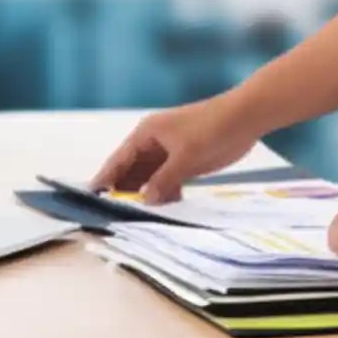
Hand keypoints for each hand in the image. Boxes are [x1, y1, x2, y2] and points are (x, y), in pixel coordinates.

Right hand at [90, 93, 260, 203]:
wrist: (245, 118)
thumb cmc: (211, 129)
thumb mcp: (185, 157)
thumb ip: (163, 180)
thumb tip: (145, 200)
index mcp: (147, 134)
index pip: (119, 159)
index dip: (106, 178)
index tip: (92, 197)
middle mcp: (153, 144)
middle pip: (132, 171)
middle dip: (126, 191)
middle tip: (118, 217)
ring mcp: (169, 154)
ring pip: (150, 179)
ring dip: (147, 196)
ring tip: (142, 218)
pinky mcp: (184, 162)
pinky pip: (167, 182)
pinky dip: (165, 194)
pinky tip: (167, 210)